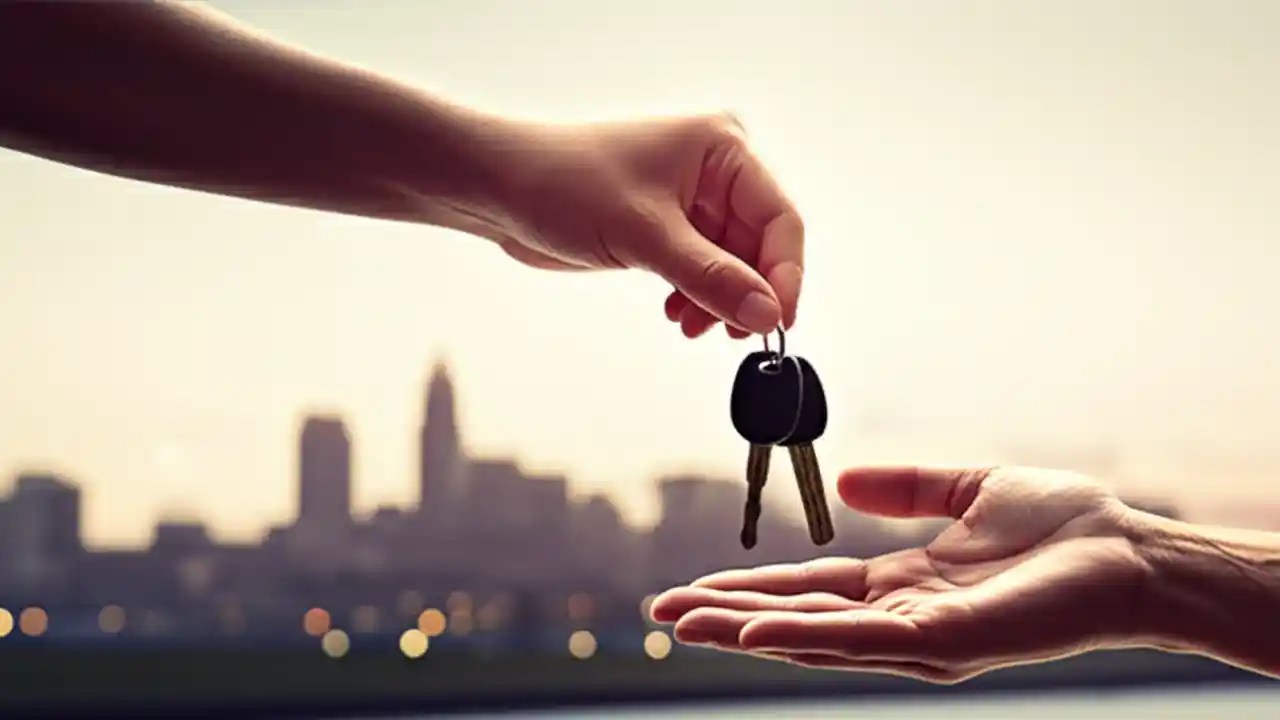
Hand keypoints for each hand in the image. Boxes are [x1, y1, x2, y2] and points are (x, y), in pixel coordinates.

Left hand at [489, 113, 803, 338]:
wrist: (498, 187)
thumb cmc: (563, 184)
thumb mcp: (645, 236)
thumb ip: (711, 278)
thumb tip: (766, 314)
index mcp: (721, 148)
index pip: (779, 217)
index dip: (784, 274)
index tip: (777, 321)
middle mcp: (712, 169)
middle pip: (759, 244)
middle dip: (747, 292)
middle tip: (734, 334)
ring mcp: (688, 199)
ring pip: (731, 262)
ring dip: (719, 300)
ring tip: (692, 327)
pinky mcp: (664, 226)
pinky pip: (701, 267)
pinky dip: (696, 295)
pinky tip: (677, 315)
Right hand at [650, 466, 1155, 682]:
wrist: (1129, 547)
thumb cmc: (1066, 524)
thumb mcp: (969, 488)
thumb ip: (908, 486)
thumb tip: (846, 486)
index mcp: (905, 585)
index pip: (810, 591)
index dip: (750, 589)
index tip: (694, 588)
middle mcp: (903, 620)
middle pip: (798, 620)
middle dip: (727, 618)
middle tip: (661, 618)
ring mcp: (921, 638)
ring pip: (816, 638)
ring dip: (746, 631)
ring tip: (686, 625)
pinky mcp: (946, 644)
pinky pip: (862, 641)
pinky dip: (803, 638)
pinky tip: (754, 633)